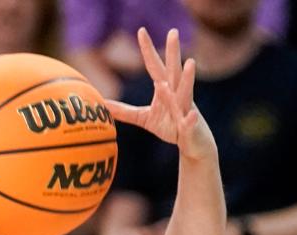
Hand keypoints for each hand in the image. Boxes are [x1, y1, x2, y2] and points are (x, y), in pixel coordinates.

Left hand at [105, 28, 215, 160]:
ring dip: (187, 79)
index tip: (141, 30)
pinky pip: (189, 122)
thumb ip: (125, 111)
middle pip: (173, 70)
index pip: (154, 66)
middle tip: (173, 32)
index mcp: (166, 89)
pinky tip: (192, 115)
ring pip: (185, 92)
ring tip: (190, 62)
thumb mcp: (144, 118)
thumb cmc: (170, 126)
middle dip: (173, 52)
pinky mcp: (189, 126)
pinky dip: (190, 119)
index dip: (148, 50)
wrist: (193, 143)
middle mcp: (177, 94)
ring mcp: (185, 109)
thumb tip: (103, 104)